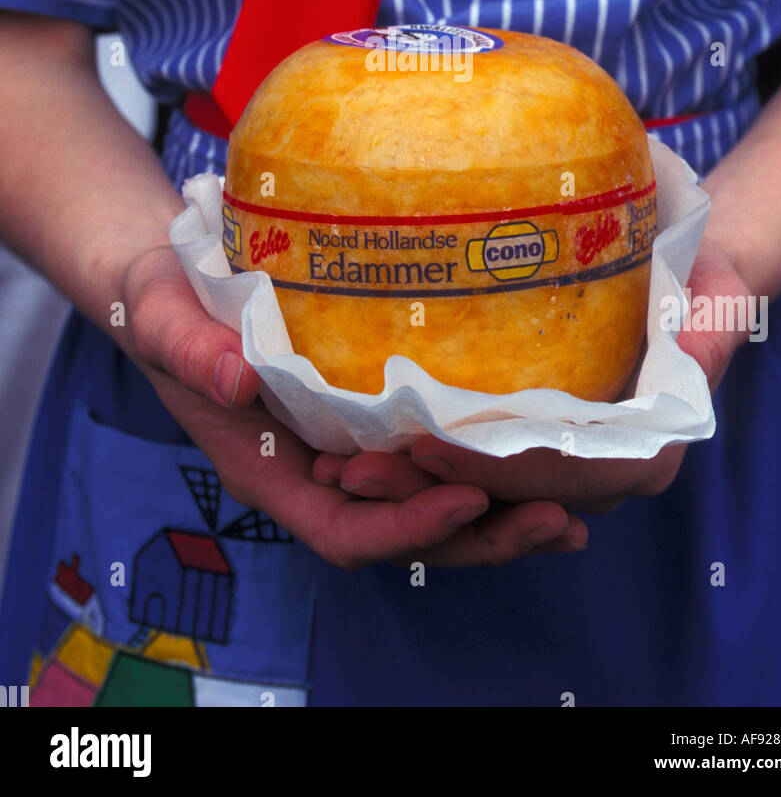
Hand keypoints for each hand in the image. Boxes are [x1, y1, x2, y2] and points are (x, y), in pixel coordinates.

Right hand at [122, 244, 586, 566]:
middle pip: (408, 535)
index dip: (408, 527)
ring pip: (433, 504)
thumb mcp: (161, 317)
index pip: (346, 529)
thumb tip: (237, 380)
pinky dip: (491, 463)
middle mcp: (318, 471)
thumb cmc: (162, 302)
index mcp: (269, 468)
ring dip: (504, 510)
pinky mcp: (375, 414)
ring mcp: (350, 448)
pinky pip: (436, 455)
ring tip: (579, 504)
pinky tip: (548, 449)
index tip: (465, 501)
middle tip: (562, 519)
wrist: (172, 283)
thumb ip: (189, 349)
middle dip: (483, 537)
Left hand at [313, 234, 753, 519]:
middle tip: (355, 468)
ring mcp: (556, 463)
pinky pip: (471, 466)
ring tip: (341, 464)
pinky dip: (420, 466)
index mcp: (645, 449)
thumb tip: (685, 335)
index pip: (568, 477)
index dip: (502, 468)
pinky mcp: (523, 441)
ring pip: (480, 492)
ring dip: (411, 488)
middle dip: (430, 493)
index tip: (432, 445)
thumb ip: (702, 328)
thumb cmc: (701, 280)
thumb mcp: (714, 297)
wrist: (687, 281)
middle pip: (507, 498)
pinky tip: (358, 450)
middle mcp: (596, 472)